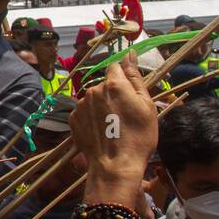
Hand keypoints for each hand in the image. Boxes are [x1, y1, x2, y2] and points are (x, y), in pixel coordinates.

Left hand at [71, 54, 157, 193]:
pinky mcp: (73, 119)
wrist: (115, 164)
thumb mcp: (146, 105)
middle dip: (114, 94)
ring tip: (114, 126)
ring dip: (102, 106)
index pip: (115, 67)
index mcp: (113, 84)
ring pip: (94, 99)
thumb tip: (129, 54)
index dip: (124, 76)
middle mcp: (93, 90)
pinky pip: (85, 112)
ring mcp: (80, 105)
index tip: (130, 90)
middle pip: (105, 85)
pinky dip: (93, 118)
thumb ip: (135, 77)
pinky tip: (102, 131)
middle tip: (126, 114)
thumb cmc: (138, 135)